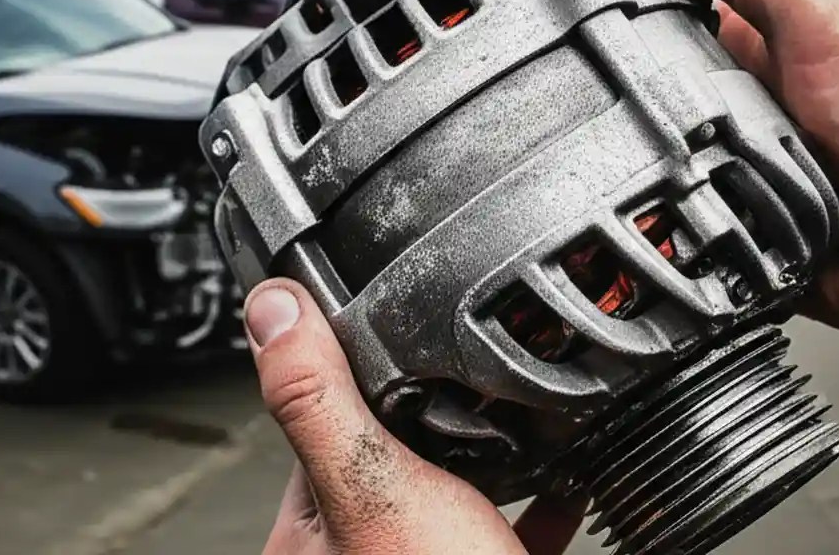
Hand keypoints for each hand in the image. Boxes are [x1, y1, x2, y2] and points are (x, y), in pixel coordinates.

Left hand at [244, 280, 585, 554]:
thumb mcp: (373, 491)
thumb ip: (321, 401)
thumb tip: (272, 308)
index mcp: (314, 529)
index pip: (321, 420)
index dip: (356, 366)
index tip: (392, 316)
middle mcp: (364, 552)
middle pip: (398, 449)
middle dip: (439, 406)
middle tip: (480, 360)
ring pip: (458, 490)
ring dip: (497, 452)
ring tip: (528, 408)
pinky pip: (509, 532)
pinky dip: (540, 503)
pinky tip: (567, 484)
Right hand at [628, 0, 838, 333]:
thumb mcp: (822, 22)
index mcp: (743, 50)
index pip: (657, 20)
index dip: (616, 13)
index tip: (572, 16)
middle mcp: (729, 116)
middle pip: (638, 106)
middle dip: (619, 113)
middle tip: (613, 114)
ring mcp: (727, 180)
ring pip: (648, 178)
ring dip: (649, 182)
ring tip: (653, 175)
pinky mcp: (728, 242)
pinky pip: (675, 242)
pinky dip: (671, 239)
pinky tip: (669, 230)